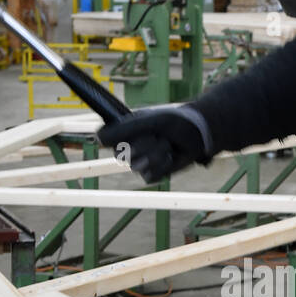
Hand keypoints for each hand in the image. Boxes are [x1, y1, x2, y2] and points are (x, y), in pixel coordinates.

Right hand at [98, 104, 213, 181]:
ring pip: (136, 166)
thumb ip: (123, 129)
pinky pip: (149, 175)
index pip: (106, 138)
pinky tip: (171, 156)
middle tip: (156, 136)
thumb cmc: (174, 122)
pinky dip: (163, 165)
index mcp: (124, 130)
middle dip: (142, 145)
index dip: (119, 138)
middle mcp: (129, 146)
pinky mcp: (152, 173)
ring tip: (166, 144)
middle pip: (120, 155)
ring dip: (155, 154)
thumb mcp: (147, 121)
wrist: (197, 135)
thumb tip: (97, 138)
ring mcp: (140, 161)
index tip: (136, 131)